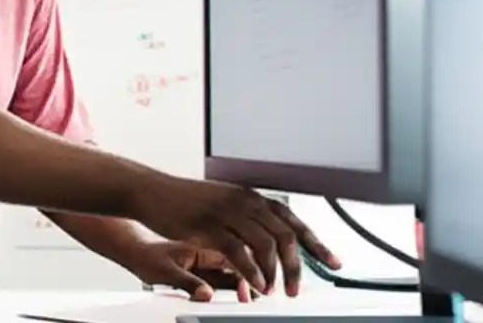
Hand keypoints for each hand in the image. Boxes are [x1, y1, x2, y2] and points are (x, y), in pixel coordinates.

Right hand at [133, 176, 341, 296]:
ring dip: (273, 273)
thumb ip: (244, 219)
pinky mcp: (208, 224)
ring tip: (270, 291)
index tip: (333, 263)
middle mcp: (244, 200)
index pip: (292, 220)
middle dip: (296, 266)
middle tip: (295, 289)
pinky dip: (250, 272)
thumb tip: (268, 240)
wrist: (149, 192)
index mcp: (249, 196)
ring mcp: (227, 210)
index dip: (316, 243)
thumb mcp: (220, 205)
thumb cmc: (181, 202)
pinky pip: (238, 252)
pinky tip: (253, 284)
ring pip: (265, 244)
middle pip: (284, 234)